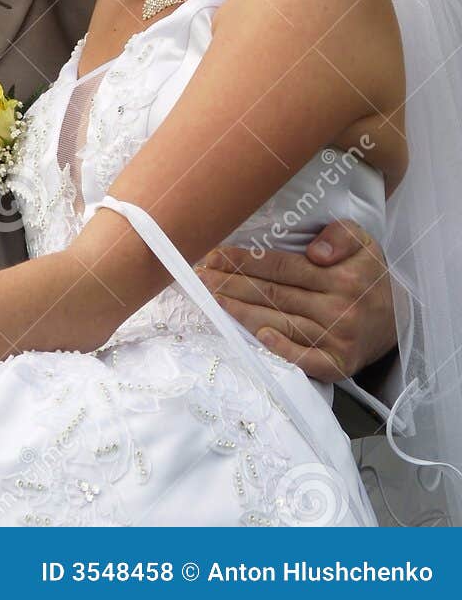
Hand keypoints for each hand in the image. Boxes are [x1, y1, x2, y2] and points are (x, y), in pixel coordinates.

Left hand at [194, 220, 395, 383]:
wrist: (400, 318)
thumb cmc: (368, 274)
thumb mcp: (363, 241)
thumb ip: (340, 235)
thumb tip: (316, 251)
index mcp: (340, 276)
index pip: (281, 266)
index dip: (244, 260)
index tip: (213, 254)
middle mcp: (338, 308)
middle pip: (273, 294)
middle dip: (231, 283)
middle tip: (199, 275)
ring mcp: (338, 339)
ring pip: (280, 323)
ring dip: (241, 311)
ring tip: (211, 298)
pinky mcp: (338, 364)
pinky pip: (306, 360)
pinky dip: (281, 350)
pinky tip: (257, 336)